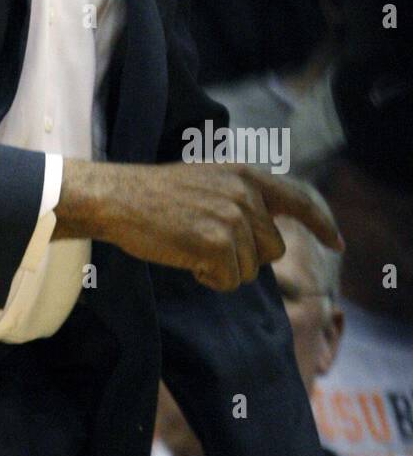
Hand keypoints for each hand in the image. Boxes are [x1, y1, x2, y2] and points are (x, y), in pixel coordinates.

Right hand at [54, 159, 343, 289]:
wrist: (118, 198)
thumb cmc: (154, 195)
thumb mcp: (207, 182)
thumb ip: (241, 200)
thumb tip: (268, 238)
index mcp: (245, 175)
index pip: (298, 199)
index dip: (322, 224)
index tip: (338, 243)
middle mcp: (245, 194)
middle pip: (272, 249)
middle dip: (246, 256)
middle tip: (206, 242)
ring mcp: (232, 218)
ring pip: (251, 270)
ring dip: (223, 269)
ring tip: (190, 245)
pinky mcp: (217, 243)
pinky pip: (229, 280)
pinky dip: (208, 278)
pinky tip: (185, 257)